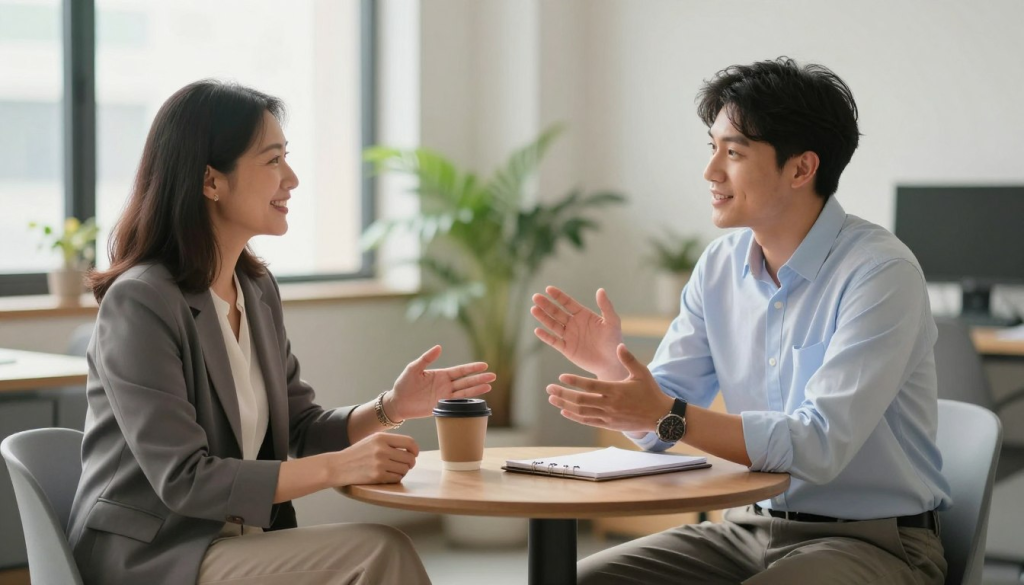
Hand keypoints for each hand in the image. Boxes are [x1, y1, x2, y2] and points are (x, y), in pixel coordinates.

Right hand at [329, 433, 419, 485]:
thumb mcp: (372, 440)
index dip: (415, 449)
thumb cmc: (358, 453)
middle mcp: (381, 449)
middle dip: (410, 463)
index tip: (415, 454)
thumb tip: (412, 448)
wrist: (339, 466)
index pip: (408, 442)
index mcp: (381, 437)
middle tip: (406, 465)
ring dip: (402, 471)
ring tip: (394, 470)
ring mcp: (379, 463)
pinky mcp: (377, 476)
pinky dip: (396, 478)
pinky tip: (388, 476)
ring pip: (404, 469)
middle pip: (409, 457)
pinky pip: (397, 478)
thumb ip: (390, 442)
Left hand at [388, 345, 494, 420]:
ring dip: (477, 389)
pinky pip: (457, 403)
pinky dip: (467, 400)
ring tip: (490, 385)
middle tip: (493, 376)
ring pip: (465, 392)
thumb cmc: (404, 384)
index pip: (460, 370)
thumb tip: (439, 347)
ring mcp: (445, 396)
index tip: (484, 365)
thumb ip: (426, 359)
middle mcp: (445, 385)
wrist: (397, 402)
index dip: (472, 368)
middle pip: (466, 381)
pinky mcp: (442, 406)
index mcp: (441, 374)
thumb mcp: (413, 368)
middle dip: (479, 378)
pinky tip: (477, 397)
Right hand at [531, 286, 625, 379]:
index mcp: (583, 315)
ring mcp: (569, 336)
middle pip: (557, 312)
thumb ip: (606, 306)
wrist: (612, 362)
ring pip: (553, 325)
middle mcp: (574, 324)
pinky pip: (554, 341)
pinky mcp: (566, 349)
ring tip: (533, 309)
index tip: (548, 289)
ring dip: (543, 317)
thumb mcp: (612, 322)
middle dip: (546, 305)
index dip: (558, 296)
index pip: (567, 303)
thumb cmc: (614, 341)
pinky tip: (538, 330)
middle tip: (535, 297)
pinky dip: (546, 336)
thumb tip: (600, 290)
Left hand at [545, 343, 672, 431]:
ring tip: (552, 398)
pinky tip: (564, 411)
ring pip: (581, 412)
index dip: (574, 381)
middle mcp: (609, 405)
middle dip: (563, 394)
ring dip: (564, 405)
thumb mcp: (642, 373)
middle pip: (580, 400)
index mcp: (616, 390)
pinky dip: (575, 417)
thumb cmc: (651, 392)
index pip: (590, 386)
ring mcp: (608, 416)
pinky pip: (588, 421)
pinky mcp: (609, 425)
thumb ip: (628, 359)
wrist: (661, 416)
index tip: (561, 376)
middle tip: (549, 388)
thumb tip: (619, 345)